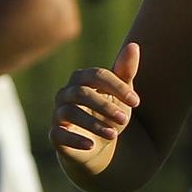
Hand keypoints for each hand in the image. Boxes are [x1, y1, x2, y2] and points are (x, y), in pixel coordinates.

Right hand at [50, 42, 141, 173]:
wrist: (100, 144)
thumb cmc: (110, 112)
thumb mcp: (121, 94)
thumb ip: (125, 71)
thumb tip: (134, 45)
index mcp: (81, 79)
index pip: (96, 76)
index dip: (117, 87)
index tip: (136, 102)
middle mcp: (66, 93)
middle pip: (81, 93)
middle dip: (105, 106)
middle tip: (125, 119)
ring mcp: (58, 114)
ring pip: (70, 113)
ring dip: (93, 124)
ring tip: (114, 135)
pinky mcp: (55, 135)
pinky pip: (58, 134)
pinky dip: (74, 140)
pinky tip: (91, 145)